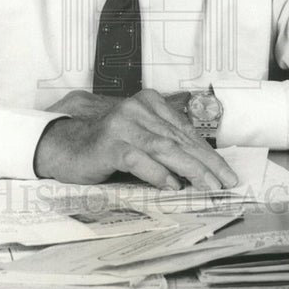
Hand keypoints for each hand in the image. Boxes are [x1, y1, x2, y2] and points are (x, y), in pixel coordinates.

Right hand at [34, 89, 236, 190]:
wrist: (63, 144)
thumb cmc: (104, 144)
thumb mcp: (138, 137)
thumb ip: (163, 143)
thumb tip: (200, 166)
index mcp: (148, 103)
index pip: (185, 131)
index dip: (208, 153)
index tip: (225, 172)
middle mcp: (137, 109)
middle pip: (179, 139)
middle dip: (206, 163)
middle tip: (225, 182)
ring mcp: (122, 124)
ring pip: (164, 147)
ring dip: (190, 169)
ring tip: (208, 186)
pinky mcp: (108, 143)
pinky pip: (138, 159)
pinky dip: (157, 173)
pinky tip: (172, 185)